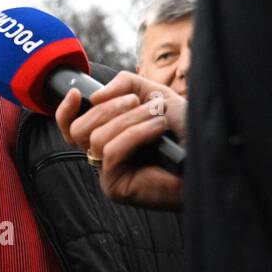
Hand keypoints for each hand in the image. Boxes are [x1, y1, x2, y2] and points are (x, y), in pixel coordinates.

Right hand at [55, 71, 186, 210]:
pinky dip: (135, 134)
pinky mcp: (116, 187)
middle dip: (107, 109)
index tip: (76, 93)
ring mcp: (107, 174)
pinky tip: (158, 129)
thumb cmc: (183, 130)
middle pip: (78, 130)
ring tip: (157, 116)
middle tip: (135, 101)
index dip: (65, 111)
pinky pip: (112, 152)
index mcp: (107, 136)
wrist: (206, 156)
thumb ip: (125, 85)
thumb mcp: (152, 95)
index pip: (70, 128)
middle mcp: (103, 157)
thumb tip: (94, 96)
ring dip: (129, 120)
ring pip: (97, 139)